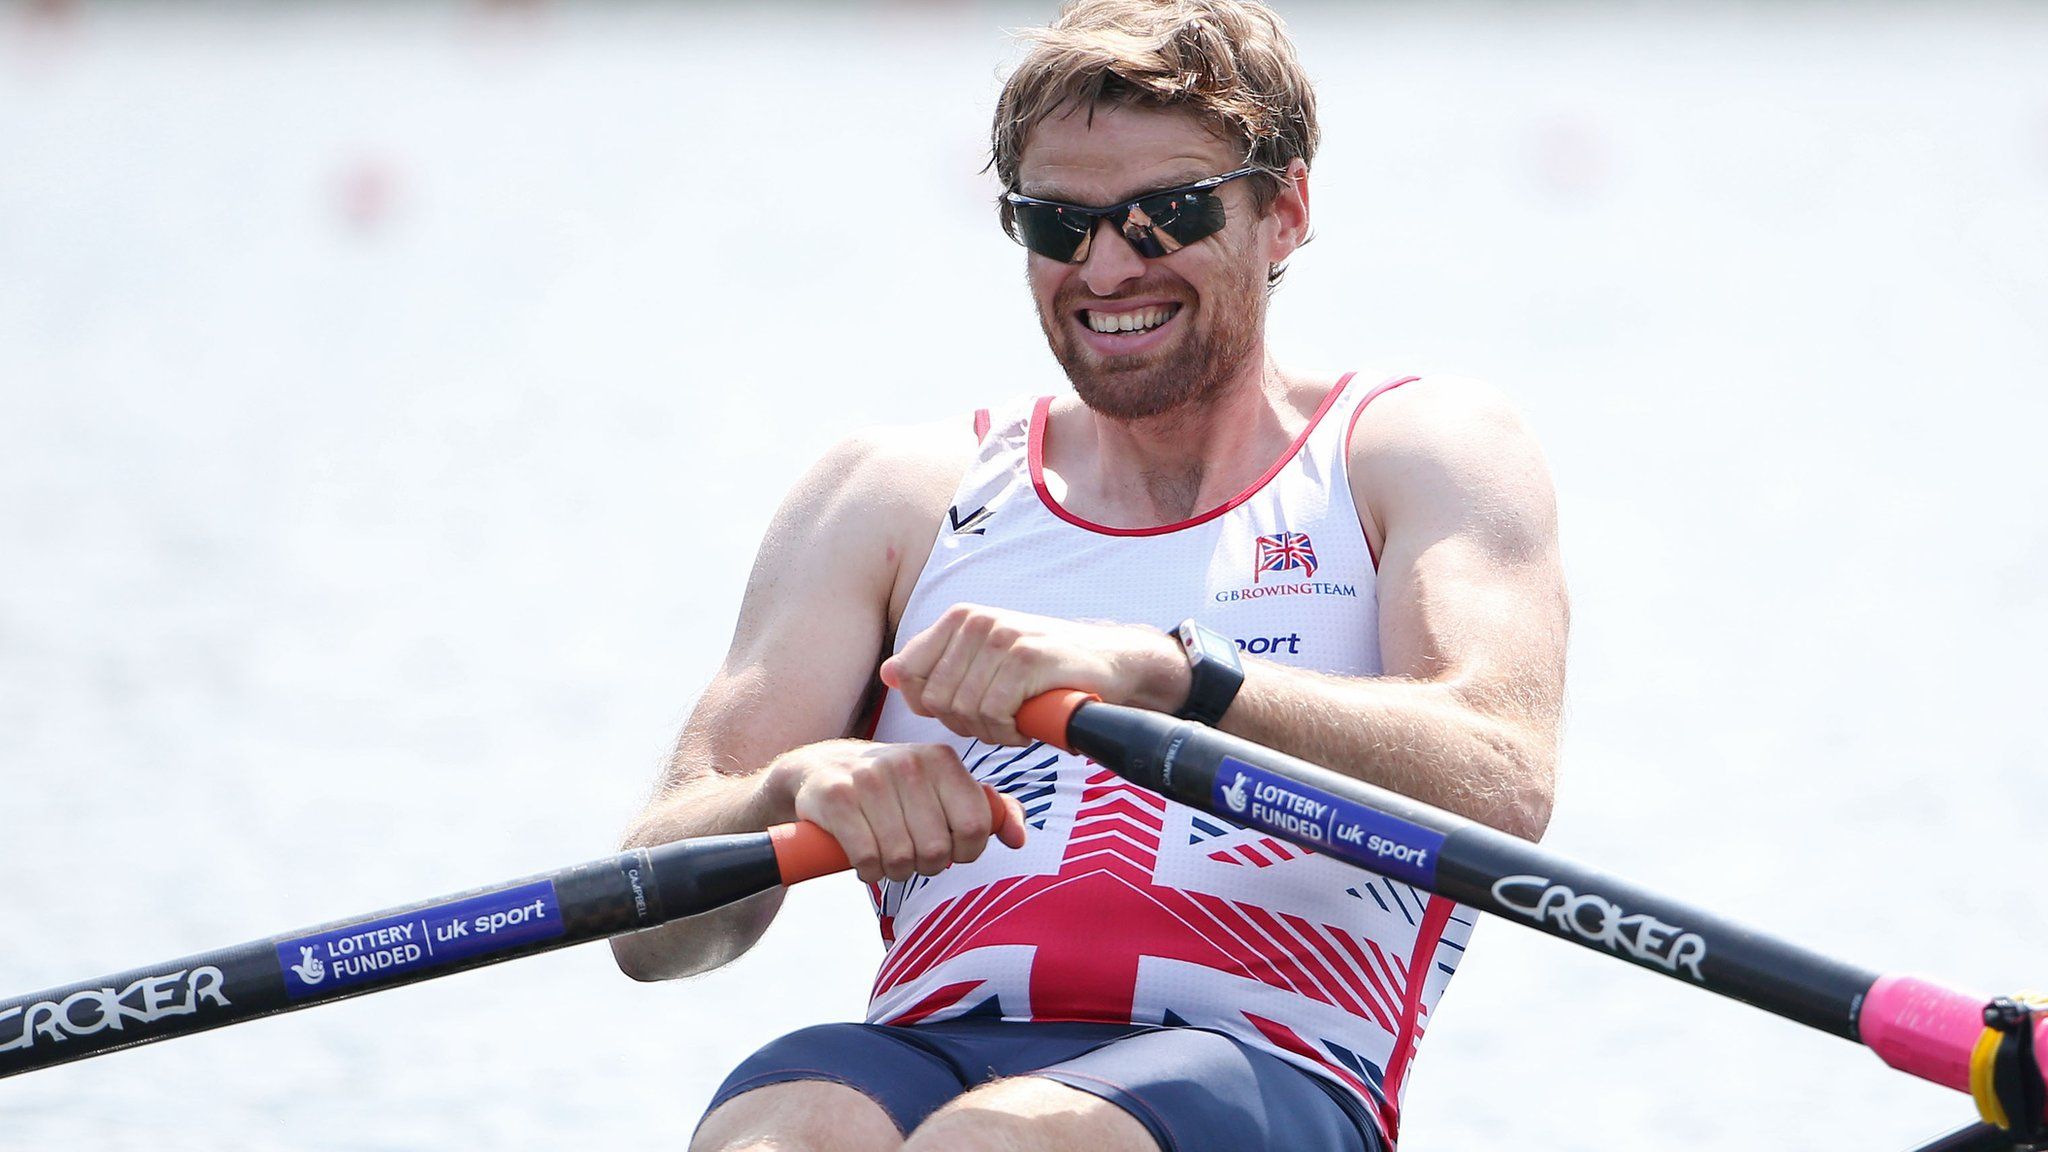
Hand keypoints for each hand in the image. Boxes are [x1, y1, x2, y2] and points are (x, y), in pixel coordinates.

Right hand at [767, 739, 1026, 884]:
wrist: (819, 769)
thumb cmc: (893, 788)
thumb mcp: (941, 788)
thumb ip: (987, 809)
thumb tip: (1018, 838)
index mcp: (941, 759)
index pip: (975, 826)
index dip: (965, 851)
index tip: (947, 848)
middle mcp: (908, 763)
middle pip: (937, 849)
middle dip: (925, 865)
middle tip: (910, 855)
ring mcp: (870, 779)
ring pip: (901, 858)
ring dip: (894, 871)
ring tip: (886, 856)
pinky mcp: (835, 798)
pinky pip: (866, 859)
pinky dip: (868, 871)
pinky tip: (864, 860)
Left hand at [879, 604, 1188, 745]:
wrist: (1112, 661)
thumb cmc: (1044, 669)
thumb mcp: (984, 659)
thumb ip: (938, 665)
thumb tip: (888, 674)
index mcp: (958, 618)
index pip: (910, 677)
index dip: (936, 708)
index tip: (971, 710)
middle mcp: (974, 620)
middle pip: (937, 700)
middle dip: (967, 724)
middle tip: (1002, 721)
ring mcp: (1000, 636)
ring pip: (965, 711)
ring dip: (993, 732)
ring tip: (1018, 720)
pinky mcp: (1026, 658)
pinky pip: (994, 715)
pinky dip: (1011, 732)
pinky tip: (1030, 724)